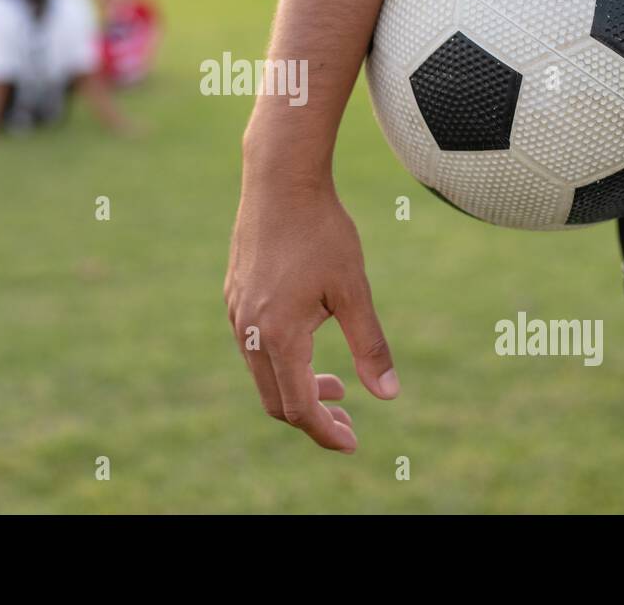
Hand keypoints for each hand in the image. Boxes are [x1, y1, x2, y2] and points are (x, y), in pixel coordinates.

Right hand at [225, 173, 398, 452]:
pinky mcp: (234, 296)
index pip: (299, 408)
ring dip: (296, 388)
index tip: (353, 443)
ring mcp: (236, 313)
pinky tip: (308, 344)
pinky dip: (280, 363)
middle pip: (275, 401)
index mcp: (279, 335)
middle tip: (348, 420)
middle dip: (312, 418)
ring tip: (335, 385)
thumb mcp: (354, 289)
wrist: (279, 180)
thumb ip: (370, 345)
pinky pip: (251, 347)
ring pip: (261, 374)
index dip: (326, 433)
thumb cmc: (322, 231)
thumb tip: (390, 396)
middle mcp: (248, 330)